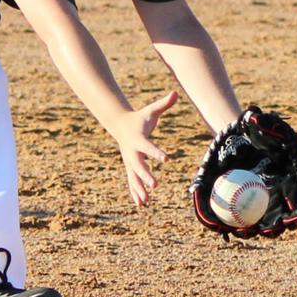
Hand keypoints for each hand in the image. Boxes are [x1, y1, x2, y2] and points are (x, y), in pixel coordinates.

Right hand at [111, 90, 177, 206]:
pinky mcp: (130, 167)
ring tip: (146, 202)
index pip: (148, 147)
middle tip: (155, 186)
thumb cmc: (140, 118)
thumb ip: (164, 103)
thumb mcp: (151, 110)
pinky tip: (142, 204)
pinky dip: (136, 192)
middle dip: (145, 176)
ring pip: (133, 177)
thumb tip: (176, 92)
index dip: (156, 153)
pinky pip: (132, 181)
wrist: (120, 125)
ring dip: (139, 189)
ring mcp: (129, 161)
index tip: (167, 159)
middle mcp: (132, 152)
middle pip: (138, 166)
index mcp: (138, 139)